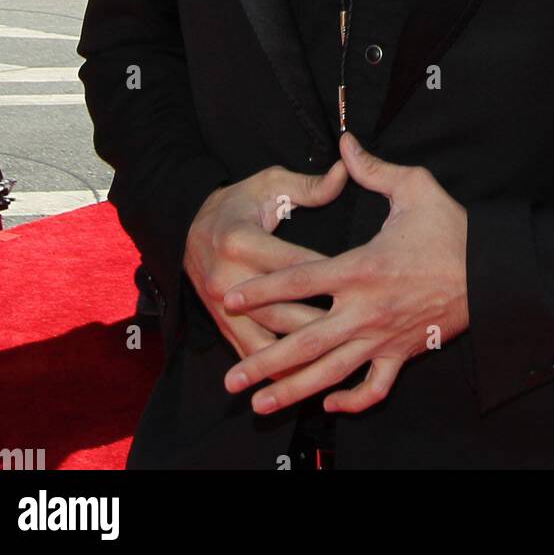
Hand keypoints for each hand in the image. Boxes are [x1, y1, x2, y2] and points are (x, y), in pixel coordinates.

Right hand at [183, 160, 348, 362]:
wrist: (188, 228)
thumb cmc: (238, 202)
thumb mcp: (270, 184)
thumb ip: (309, 186)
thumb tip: (345, 173)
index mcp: (241, 241)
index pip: (294, 266)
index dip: (331, 277)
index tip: (366, 286)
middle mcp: (228, 279)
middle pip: (282, 312)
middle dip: (324, 326)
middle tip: (365, 333)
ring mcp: (221, 308)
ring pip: (267, 341)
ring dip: (301, 357)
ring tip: (340, 364)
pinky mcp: (221, 324)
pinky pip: (251, 354)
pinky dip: (277, 371)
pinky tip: (304, 381)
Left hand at [221, 131, 469, 415]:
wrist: (491, 270)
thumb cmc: (451, 228)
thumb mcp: (414, 186)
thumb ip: (372, 168)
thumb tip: (345, 142)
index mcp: (362, 267)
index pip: (300, 280)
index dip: (262, 290)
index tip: (231, 299)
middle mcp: (366, 309)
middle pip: (305, 341)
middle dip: (264, 362)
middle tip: (231, 380)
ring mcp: (384, 338)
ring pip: (330, 373)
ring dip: (293, 390)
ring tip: (260, 404)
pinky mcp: (404, 354)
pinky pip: (374, 387)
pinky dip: (350, 401)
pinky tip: (328, 403)